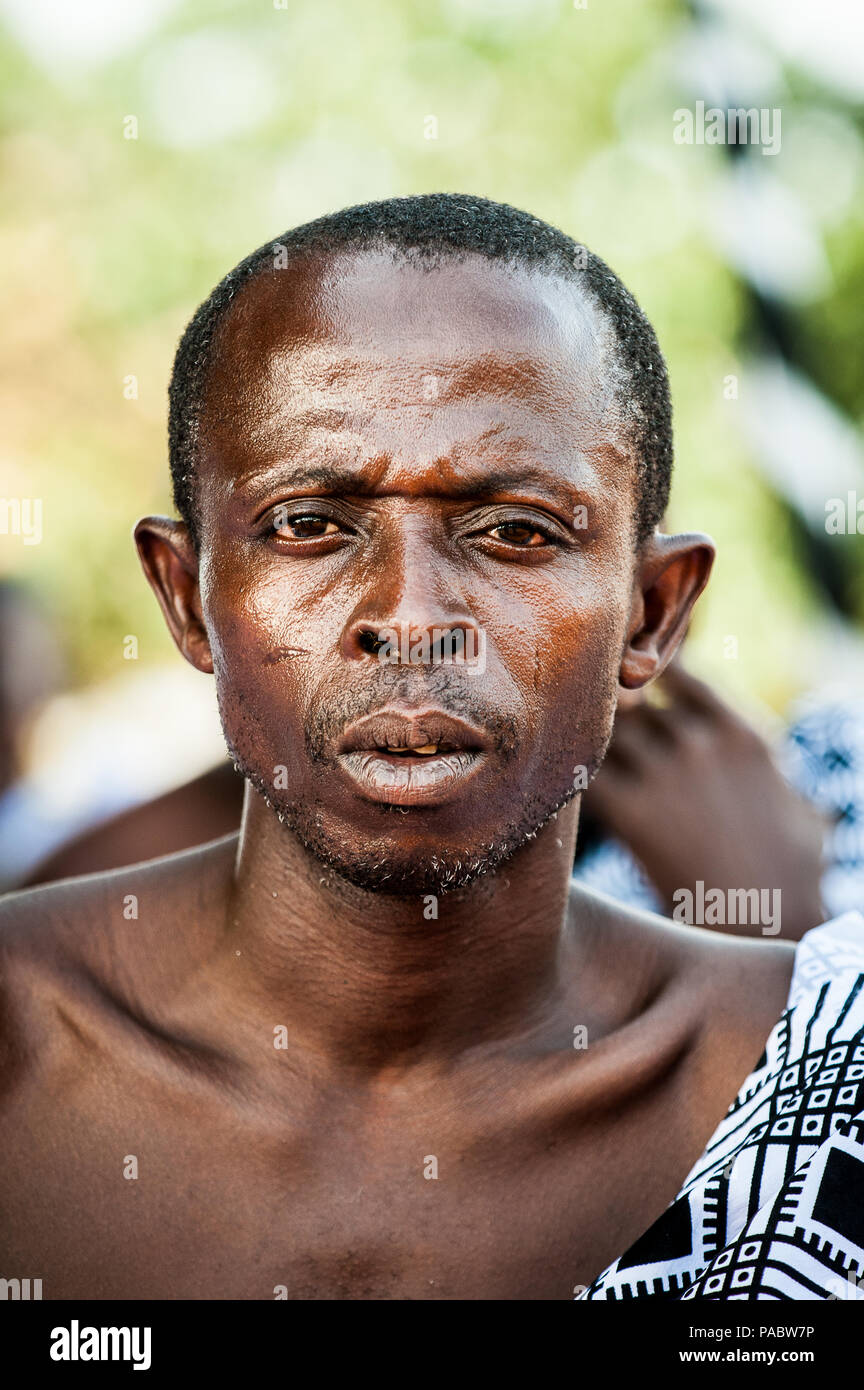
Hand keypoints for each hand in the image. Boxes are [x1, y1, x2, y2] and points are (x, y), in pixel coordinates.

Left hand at [586, 662, 827, 939]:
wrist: (768, 923)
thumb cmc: (790, 876)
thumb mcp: (798, 809)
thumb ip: (772, 779)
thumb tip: (777, 787)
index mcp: (740, 734)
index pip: (678, 675)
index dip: (647, 680)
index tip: (627, 691)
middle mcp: (701, 742)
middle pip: (630, 698)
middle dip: (605, 709)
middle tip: (580, 724)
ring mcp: (667, 774)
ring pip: (603, 729)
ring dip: (580, 738)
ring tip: (561, 752)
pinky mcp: (634, 812)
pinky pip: (583, 773)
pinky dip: (565, 773)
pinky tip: (554, 786)